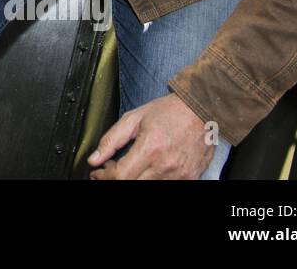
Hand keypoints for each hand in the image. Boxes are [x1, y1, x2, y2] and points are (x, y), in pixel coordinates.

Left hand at [87, 94, 214, 179]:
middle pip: (132, 185)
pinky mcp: (190, 178)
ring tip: (130, 166)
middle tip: (110, 169)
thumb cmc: (169, 111)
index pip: (120, 176)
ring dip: (134, 178)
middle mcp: (165, 165)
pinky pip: (166, 185)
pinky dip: (152, 179)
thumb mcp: (134, 118)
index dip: (104, 176)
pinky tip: (148, 168)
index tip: (98, 171)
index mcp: (150, 149)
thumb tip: (94, 159)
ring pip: (148, 186)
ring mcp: (179, 175)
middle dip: (115, 178)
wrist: (202, 110)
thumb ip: (111, 140)